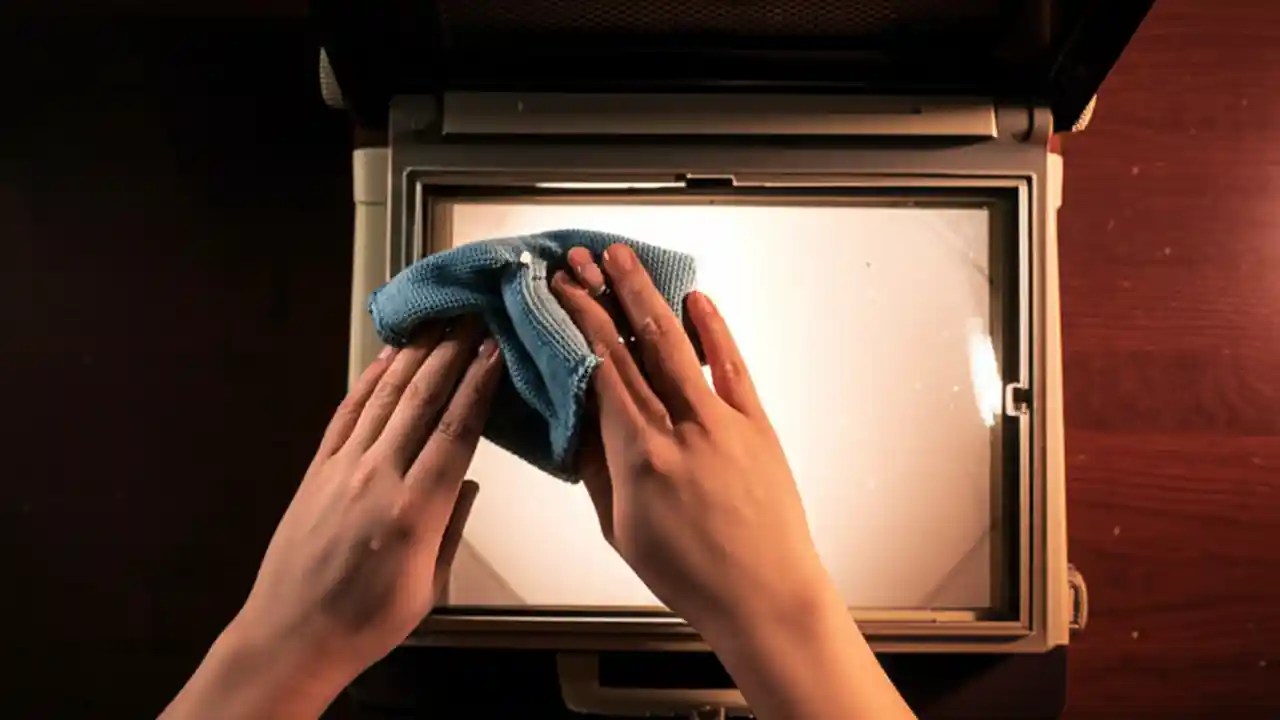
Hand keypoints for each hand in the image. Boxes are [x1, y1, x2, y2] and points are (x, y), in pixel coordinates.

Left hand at [163, 316, 502, 719]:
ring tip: (438, 322)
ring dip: (415, 355)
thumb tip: (466, 481)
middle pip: (422, 401)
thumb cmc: (365, 622)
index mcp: (415, 512)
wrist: (291, 635)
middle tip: (474, 315)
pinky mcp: (316, 470)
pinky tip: (387, 358)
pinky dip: (369, 381)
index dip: (478, 385)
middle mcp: (377, 479)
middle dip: (452, 353)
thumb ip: (451, 527)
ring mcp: (342, 470)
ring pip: (385, 398)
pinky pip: (347, 414)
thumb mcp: (429, 587)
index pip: (456, 432)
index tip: (496, 349)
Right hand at [553, 245, 828, 635]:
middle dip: (603, 295)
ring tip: (626, 260)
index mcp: (640, 455)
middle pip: (633, 345)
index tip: (560, 293)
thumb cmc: (691, 574)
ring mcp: (723, 421)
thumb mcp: (621, 527)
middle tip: (580, 261)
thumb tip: (575, 417)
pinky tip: (697, 299)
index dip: (577, 323)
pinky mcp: (757, 424)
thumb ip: (596, 466)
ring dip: (648, 296)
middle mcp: (681, 428)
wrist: (764, 594)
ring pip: (678, 343)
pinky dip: (714, 330)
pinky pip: (732, 366)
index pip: (600, 370)